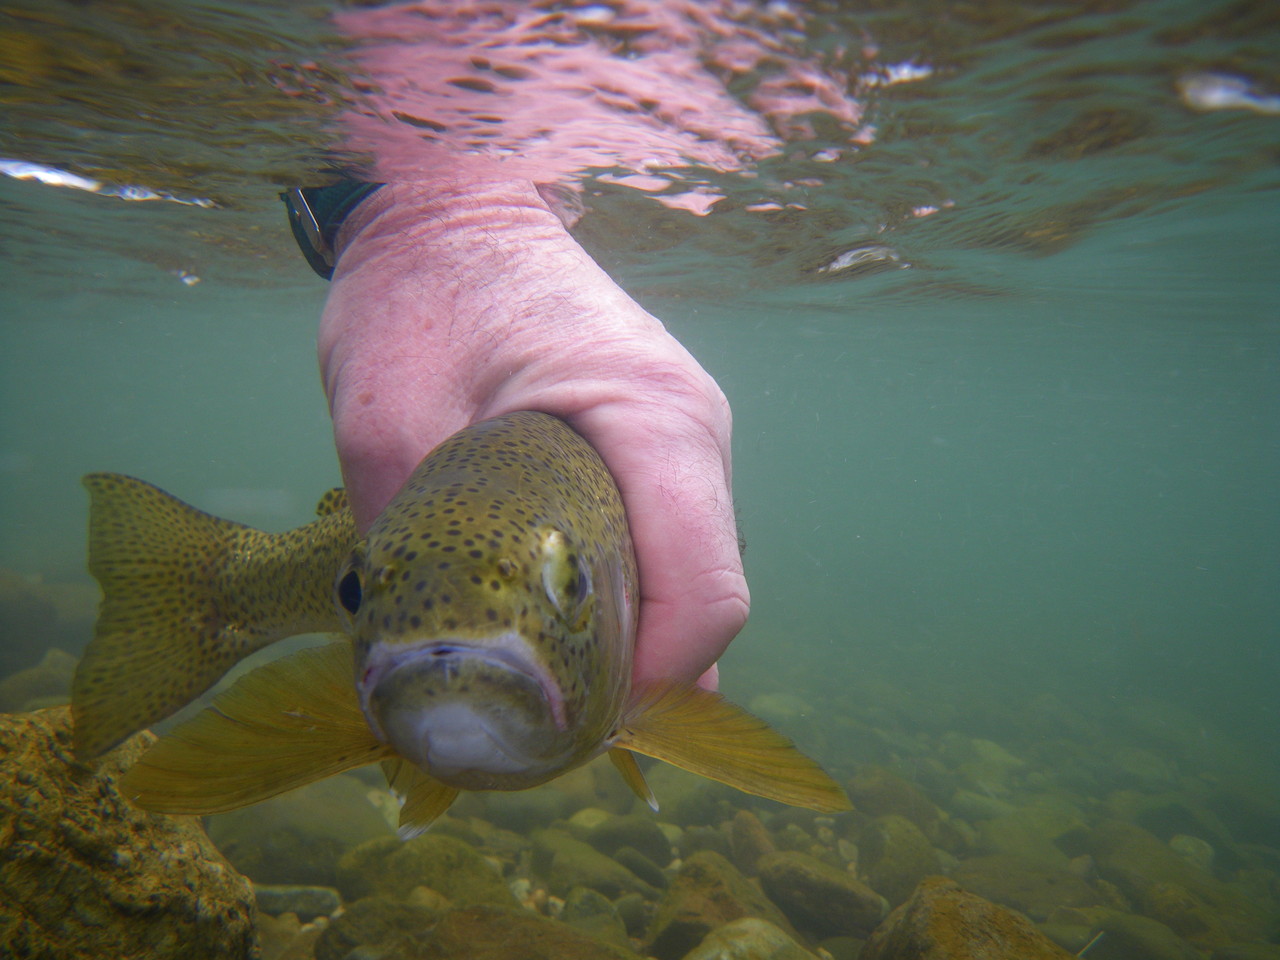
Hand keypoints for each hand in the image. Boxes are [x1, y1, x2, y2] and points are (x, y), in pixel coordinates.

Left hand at [317, 179, 747, 687]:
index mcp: (654, 419)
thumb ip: (407, 545)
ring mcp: (688, 440)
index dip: (647, 686)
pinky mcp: (660, 447)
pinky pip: (666, 546)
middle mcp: (696, 434)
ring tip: (534, 678)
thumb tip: (403, 668)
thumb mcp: (388, 417)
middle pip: (706, 601)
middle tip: (534, 718)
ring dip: (628, 645)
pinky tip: (550, 618)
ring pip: (689, 580)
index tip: (561, 722)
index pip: (705, 594)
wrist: (450, 210)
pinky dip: (623, 600)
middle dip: (633, 680)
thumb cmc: (420, 293)